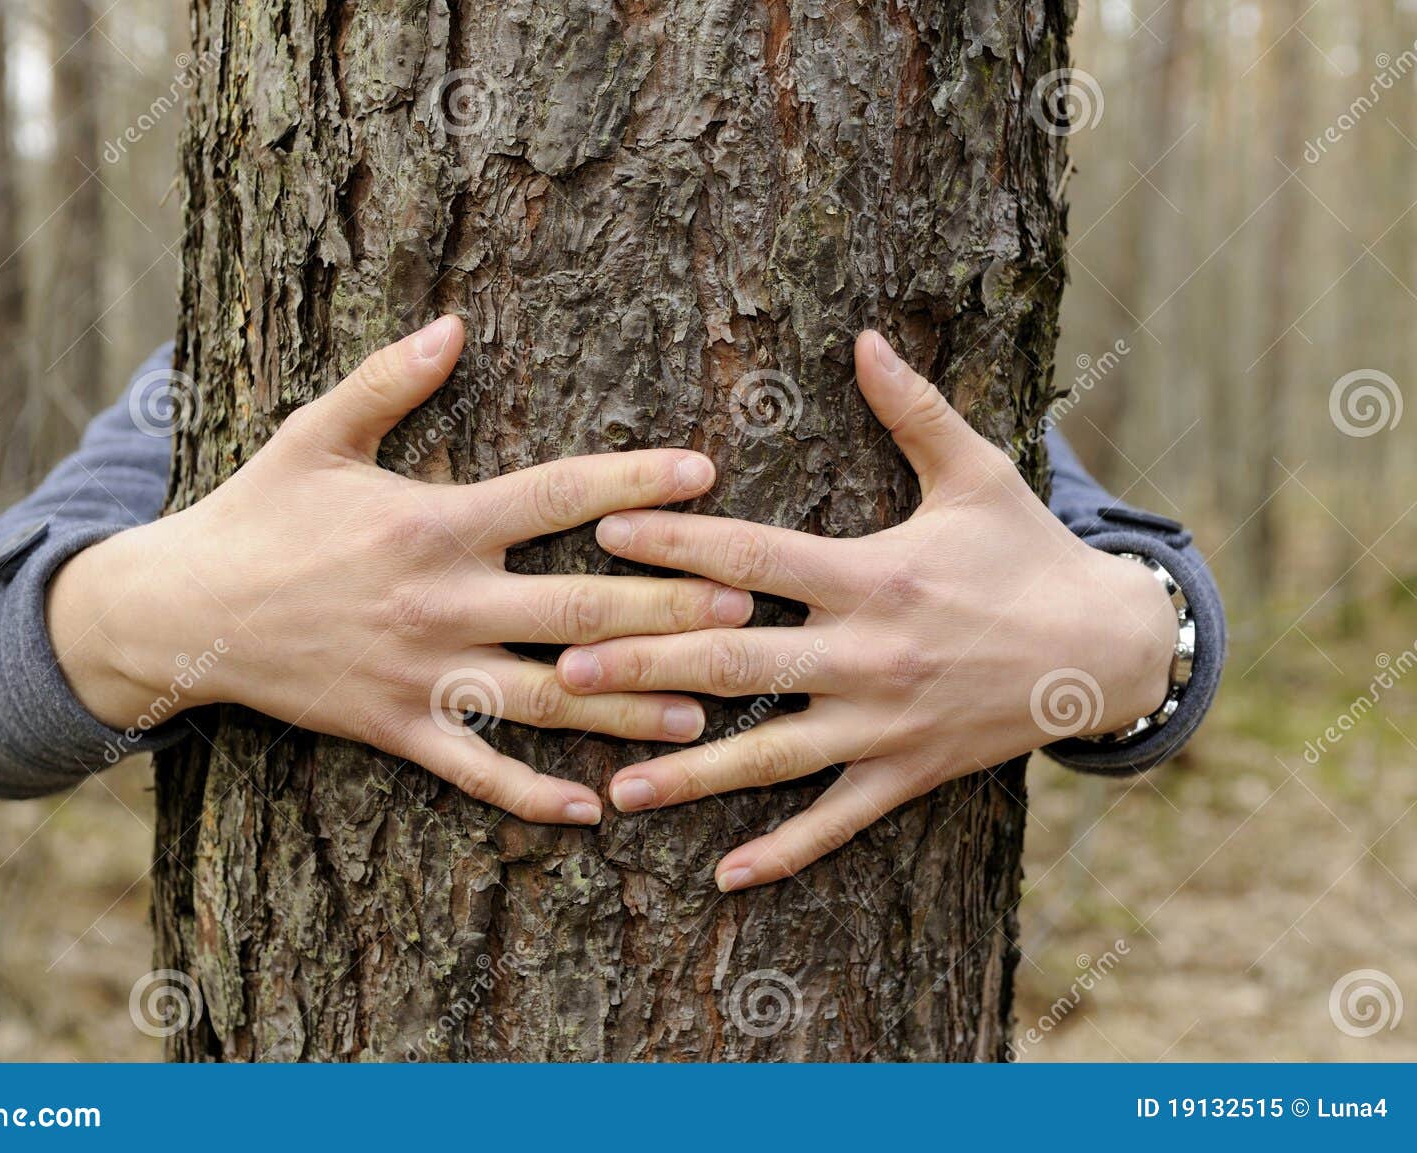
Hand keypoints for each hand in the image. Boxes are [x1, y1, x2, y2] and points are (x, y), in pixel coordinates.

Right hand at [48, 315, 752, 823]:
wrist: (179, 612)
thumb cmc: (257, 513)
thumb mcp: (315, 432)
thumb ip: (390, 378)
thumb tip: (456, 321)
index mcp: (434, 522)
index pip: (554, 495)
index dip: (632, 484)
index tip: (704, 473)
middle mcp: (440, 601)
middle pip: (577, 607)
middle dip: (666, 610)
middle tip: (747, 611)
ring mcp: (420, 673)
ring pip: (546, 696)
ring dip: (627, 709)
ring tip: (703, 717)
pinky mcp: (395, 728)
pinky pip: (474, 769)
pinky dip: (532, 793)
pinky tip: (591, 810)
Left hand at [555, 331, 1178, 886]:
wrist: (1107, 649)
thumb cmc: (1030, 553)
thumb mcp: (978, 473)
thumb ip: (912, 409)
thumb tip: (865, 334)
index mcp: (872, 575)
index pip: (753, 555)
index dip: (676, 540)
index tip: (602, 532)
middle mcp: (869, 654)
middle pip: (738, 661)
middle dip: (648, 667)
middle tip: (564, 671)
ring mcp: (885, 724)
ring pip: (772, 756)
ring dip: (690, 774)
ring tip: (616, 790)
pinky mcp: (907, 774)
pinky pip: (836, 822)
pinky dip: (784, 852)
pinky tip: (723, 876)